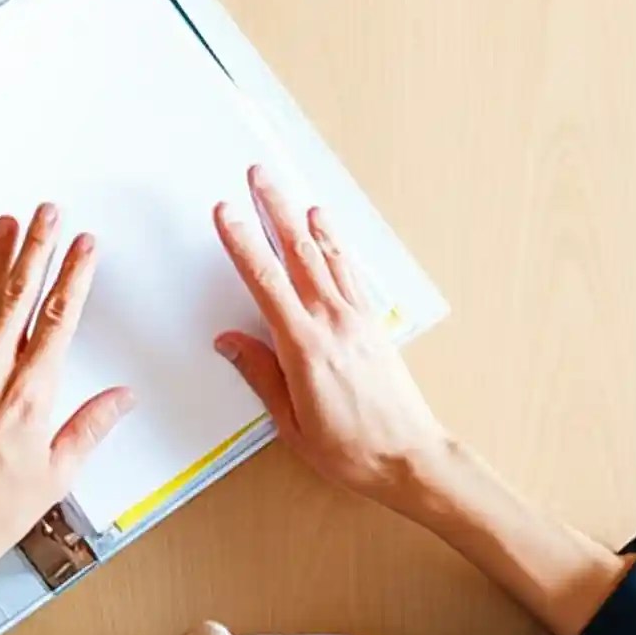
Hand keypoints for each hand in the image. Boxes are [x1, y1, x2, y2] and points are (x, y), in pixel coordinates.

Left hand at [0, 205, 132, 634]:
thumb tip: (121, 397)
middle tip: (47, 212)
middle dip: (36, 249)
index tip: (85, 245)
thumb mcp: (56, 475)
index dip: (74, 275)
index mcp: (28, 397)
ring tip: (9, 222)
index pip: (58, 319)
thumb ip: (90, 427)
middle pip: (17, 297)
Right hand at [213, 166, 628, 634]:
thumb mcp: (291, 423)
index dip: (242, 243)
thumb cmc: (350, 450)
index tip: (225, 213)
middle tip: (256, 176)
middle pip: (297, 253)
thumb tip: (229, 341)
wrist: (410, 459)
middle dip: (273, 210)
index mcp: (305, 348)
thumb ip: (260, 374)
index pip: (265, 282)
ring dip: (301, 219)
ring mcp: (356, 319)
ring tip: (286, 190)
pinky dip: (334, 244)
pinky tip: (324, 228)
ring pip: (325, 256)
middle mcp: (333, 323)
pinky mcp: (372, 323)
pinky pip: (349, 272)